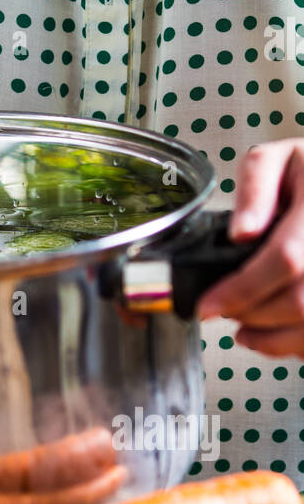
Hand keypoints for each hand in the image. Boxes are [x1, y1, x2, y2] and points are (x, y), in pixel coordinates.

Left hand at [198, 139, 303, 355]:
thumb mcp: (282, 158)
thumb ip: (256, 185)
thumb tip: (241, 231)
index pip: (286, 259)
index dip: (242, 289)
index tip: (208, 305)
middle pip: (301, 301)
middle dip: (252, 315)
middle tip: (224, 311)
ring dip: (273, 338)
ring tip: (245, 328)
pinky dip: (298, 345)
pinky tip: (277, 334)